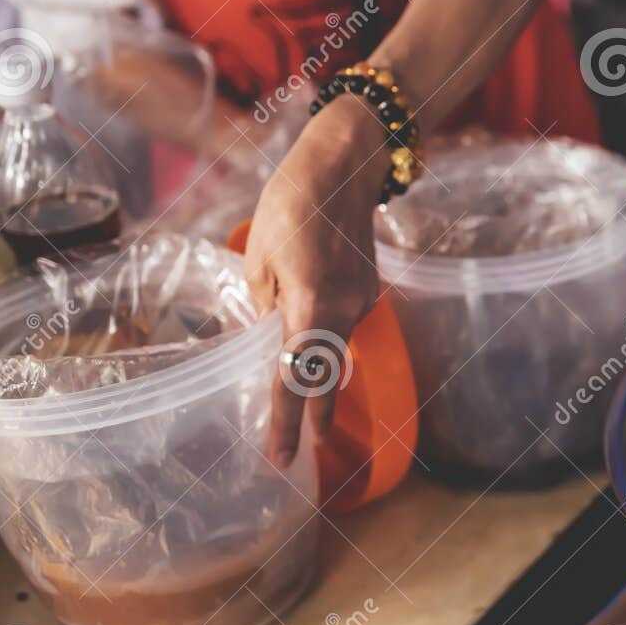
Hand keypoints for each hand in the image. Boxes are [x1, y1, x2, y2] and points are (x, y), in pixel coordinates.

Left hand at [244, 96, 388, 466]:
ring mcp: (361, 302)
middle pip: (327, 376)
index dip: (287, 421)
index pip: (296, 378)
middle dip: (316, 416)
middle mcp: (344, 312)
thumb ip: (264, 305)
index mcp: (310, 306)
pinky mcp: (367, 289)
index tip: (281, 458)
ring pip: (335, 348)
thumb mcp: (258, 256)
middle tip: (304, 451)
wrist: (344, 167)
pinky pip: (341, 322)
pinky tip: (309, 316)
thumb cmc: (291, 204)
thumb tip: (271, 335)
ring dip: (317, 371)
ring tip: (303, 393)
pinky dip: (324, 333)